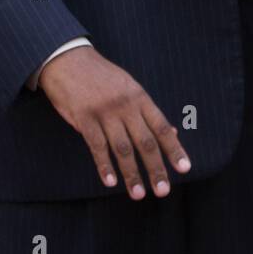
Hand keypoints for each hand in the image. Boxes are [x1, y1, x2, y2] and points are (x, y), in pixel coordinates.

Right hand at [38, 46, 189, 198]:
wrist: (68, 59)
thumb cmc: (101, 76)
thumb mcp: (129, 87)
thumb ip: (148, 112)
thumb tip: (172, 132)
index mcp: (140, 97)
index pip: (161, 127)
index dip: (174, 149)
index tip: (184, 169)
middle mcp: (126, 106)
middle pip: (145, 142)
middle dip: (155, 168)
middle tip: (163, 191)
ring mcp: (105, 112)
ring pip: (122, 148)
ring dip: (131, 174)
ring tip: (139, 194)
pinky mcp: (84, 118)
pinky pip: (97, 146)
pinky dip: (104, 166)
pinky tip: (110, 182)